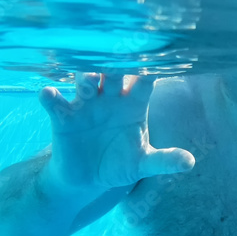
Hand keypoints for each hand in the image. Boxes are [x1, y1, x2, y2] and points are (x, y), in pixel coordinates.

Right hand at [38, 73, 194, 190]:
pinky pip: (55, 103)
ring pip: (84, 82)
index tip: (152, 58)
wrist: (88, 180)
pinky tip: (47, 94)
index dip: (148, 70)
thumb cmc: (119, 165)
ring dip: (84, 78)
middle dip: (114, 66)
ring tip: (86, 82)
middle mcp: (110, 97)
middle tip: (115, 55)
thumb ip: (164, 160)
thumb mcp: (142, 165)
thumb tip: (190, 163)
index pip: (144, 81)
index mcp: (134, 104)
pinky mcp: (63, 117)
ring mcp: (86, 104)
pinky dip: (50, 97)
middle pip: (113, 74)